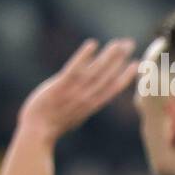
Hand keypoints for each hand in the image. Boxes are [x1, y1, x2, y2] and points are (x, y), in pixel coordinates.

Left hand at [17, 39, 138, 144]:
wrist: (38, 131)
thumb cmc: (54, 125)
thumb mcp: (76, 117)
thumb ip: (85, 106)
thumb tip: (90, 102)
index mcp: (93, 104)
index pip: (114, 87)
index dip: (126, 75)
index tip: (136, 63)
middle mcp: (88, 97)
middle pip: (108, 75)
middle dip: (120, 59)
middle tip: (130, 44)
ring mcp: (75, 91)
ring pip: (96, 71)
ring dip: (109, 56)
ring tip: (118, 43)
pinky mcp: (60, 86)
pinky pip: (75, 69)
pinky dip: (84, 56)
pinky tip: (92, 44)